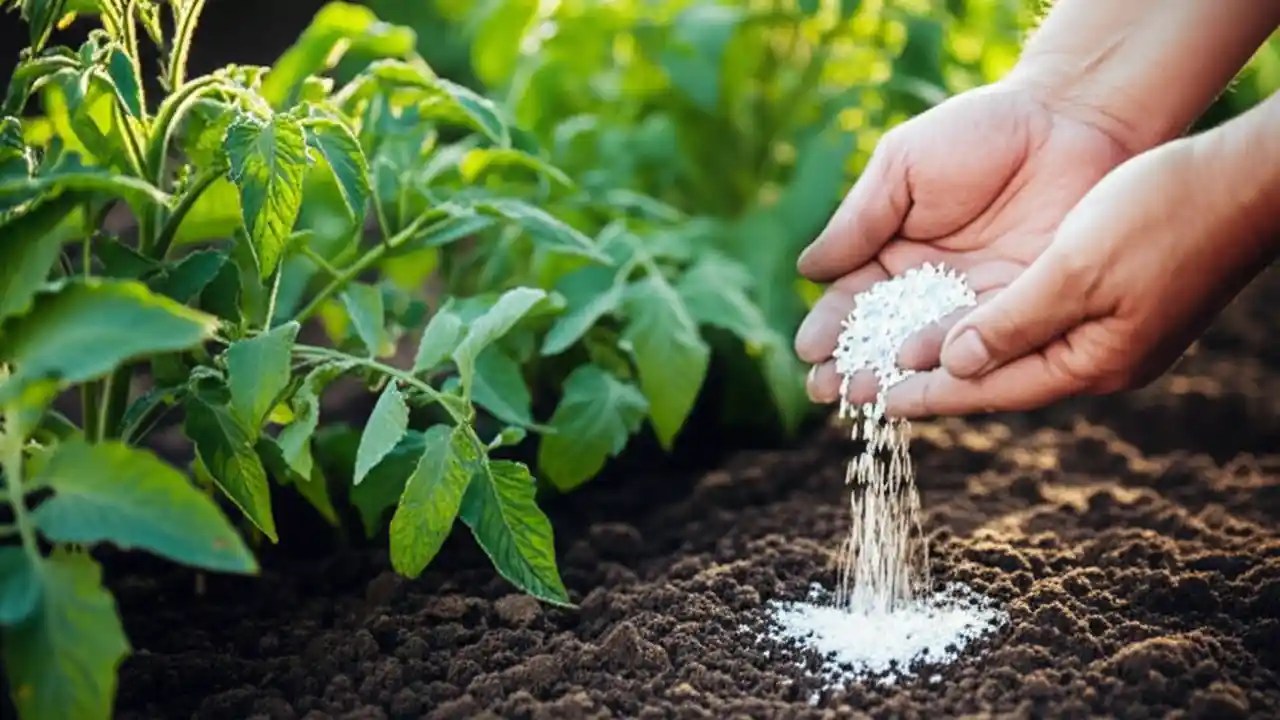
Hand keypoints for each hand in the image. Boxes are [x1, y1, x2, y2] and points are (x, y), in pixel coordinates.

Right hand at [794, 78, 1133, 403]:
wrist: (1070, 119)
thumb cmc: (978, 132)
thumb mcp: (903, 167)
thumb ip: (860, 220)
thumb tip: (808, 271)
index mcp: (895, 253)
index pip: (854, 300)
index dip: (831, 327)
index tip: (810, 352)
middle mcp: (933, 288)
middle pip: (886, 336)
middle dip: (857, 364)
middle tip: (832, 391)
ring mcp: (980, 303)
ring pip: (932, 351)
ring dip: (898, 375)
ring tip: (869, 395)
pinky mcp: (1028, 311)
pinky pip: (988, 343)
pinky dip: (957, 364)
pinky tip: (928, 378)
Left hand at [884, 134, 1278, 416]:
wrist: (1246, 180)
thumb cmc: (1165, 213)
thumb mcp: (1077, 267)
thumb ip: (1013, 321)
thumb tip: (953, 364)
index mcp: (1091, 363)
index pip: (990, 389)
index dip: (929, 393)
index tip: (874, 400)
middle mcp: (1096, 362)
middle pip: (994, 381)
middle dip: (929, 382)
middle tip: (867, 386)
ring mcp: (1106, 337)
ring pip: (1009, 355)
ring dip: (951, 354)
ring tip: (894, 357)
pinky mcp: (1110, 308)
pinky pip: (1029, 329)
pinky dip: (985, 327)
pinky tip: (956, 321)